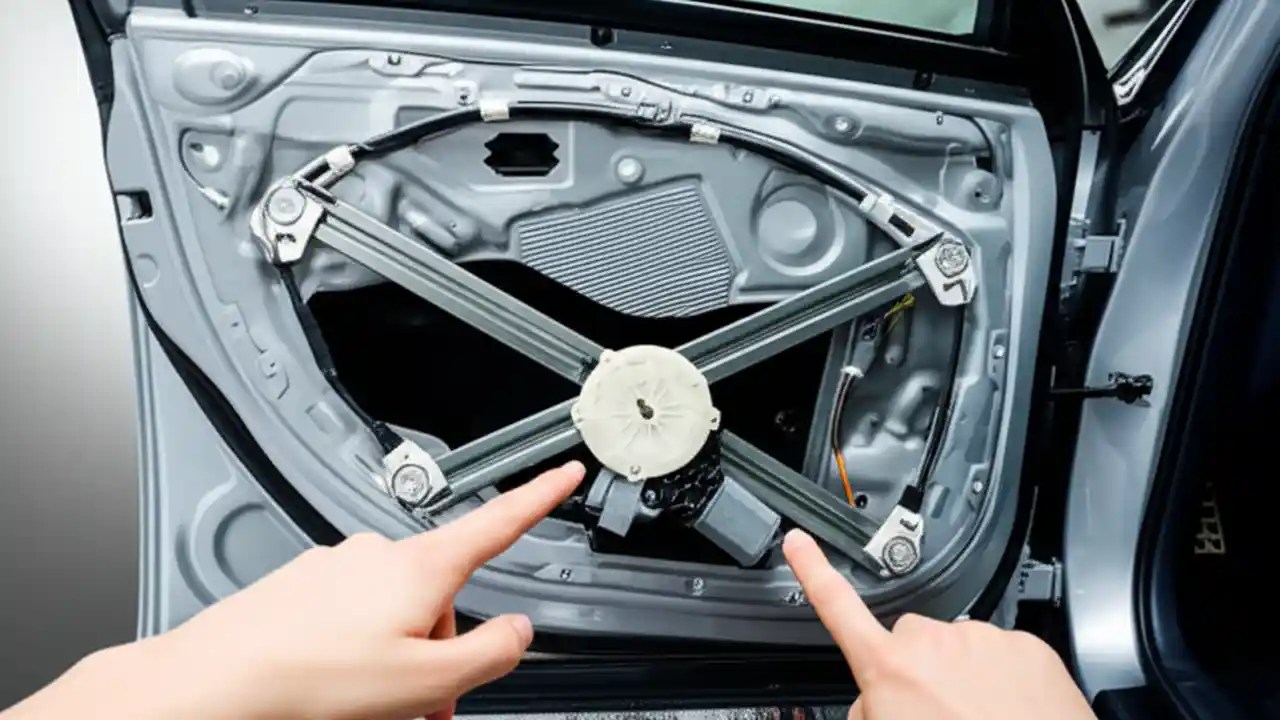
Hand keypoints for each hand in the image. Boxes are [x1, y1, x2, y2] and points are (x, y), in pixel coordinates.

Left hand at [5, 461, 585, 719]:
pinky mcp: (303, 586)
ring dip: (398, 657)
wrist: (215, 684)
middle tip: (424, 705)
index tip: (566, 471)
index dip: (540, 496)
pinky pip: (352, 614)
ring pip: (394, 611)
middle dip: (441, 649)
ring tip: (374, 705)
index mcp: (421, 569)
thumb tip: (518, 632)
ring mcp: (338, 567)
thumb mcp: (425, 683)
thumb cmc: (312, 680)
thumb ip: (488, 653)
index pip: (499, 522)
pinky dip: (359, 651)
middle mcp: (380, 555)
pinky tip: (338, 687)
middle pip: (441, 596)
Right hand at [782, 529, 1095, 719]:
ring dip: (966, 677)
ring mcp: (983, 639)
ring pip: (961, 650)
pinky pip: (1004, 657)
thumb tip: (873, 702)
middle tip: (936, 710)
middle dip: (919, 668)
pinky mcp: (1026, 647)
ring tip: (979, 716)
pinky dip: (1006, 681)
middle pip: (912, 640)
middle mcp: (933, 642)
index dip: (814, 572)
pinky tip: (1010, 712)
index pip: (839, 608)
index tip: (798, 543)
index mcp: (890, 668)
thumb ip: (868, 710)